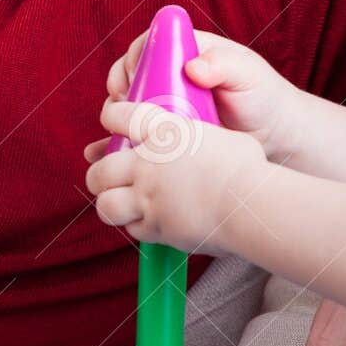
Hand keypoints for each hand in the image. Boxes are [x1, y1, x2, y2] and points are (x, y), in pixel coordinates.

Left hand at [88, 100, 270, 253]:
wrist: (247, 203)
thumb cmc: (245, 167)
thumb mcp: (220, 136)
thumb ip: (199, 137)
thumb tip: (204, 142)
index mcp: (166, 132)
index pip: (123, 116)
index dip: (112, 116)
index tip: (111, 119)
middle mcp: (148, 164)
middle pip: (101, 170)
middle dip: (98, 175)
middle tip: (105, 177)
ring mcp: (148, 197)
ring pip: (106, 205)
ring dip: (110, 205)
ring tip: (118, 205)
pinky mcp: (156, 226)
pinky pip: (133, 229)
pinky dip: (137, 226)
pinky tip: (148, 222)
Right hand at [100, 29, 306, 158]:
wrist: (275, 138)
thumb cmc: (264, 98)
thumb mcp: (248, 76)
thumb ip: (224, 65)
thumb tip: (192, 67)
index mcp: (186, 53)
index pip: (148, 46)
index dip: (132, 60)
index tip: (130, 80)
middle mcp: (170, 78)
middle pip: (130, 77)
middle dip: (119, 92)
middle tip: (121, 111)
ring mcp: (166, 107)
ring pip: (128, 108)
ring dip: (115, 119)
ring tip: (118, 134)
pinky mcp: (166, 134)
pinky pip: (135, 134)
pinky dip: (118, 142)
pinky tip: (106, 154)